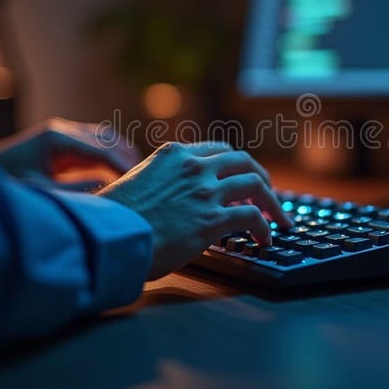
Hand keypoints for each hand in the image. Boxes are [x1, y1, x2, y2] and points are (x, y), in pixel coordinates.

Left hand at [0, 117, 139, 190]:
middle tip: (147, 180)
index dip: (124, 167)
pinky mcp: (63, 142)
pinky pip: (95, 145)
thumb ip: (77, 189)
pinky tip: (120, 175)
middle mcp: (63, 130)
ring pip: (105, 138)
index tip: (140, 183)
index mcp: (58, 138)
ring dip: (122, 155)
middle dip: (128, 159)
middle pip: (109, 139)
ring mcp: (64, 133)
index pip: (103, 150)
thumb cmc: (8, 186)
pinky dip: (110, 157)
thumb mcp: (44, 192)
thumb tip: (108, 185)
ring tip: (137, 177)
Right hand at [100, 141, 292, 279]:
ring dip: (272, 202)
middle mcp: (194, 167)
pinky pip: (252, 217)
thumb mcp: (134, 183)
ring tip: (278, 218)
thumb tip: (163, 198)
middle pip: (243, 162)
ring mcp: (206, 191)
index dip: (234, 165)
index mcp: (173, 154)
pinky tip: (264, 238)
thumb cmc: (113, 218)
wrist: (109, 236)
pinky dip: (265, 226)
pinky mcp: (213, 218)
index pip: (217, 151)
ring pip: (255, 185)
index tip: (241, 177)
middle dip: (260, 177)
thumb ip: (157, 181)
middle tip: (267, 193)